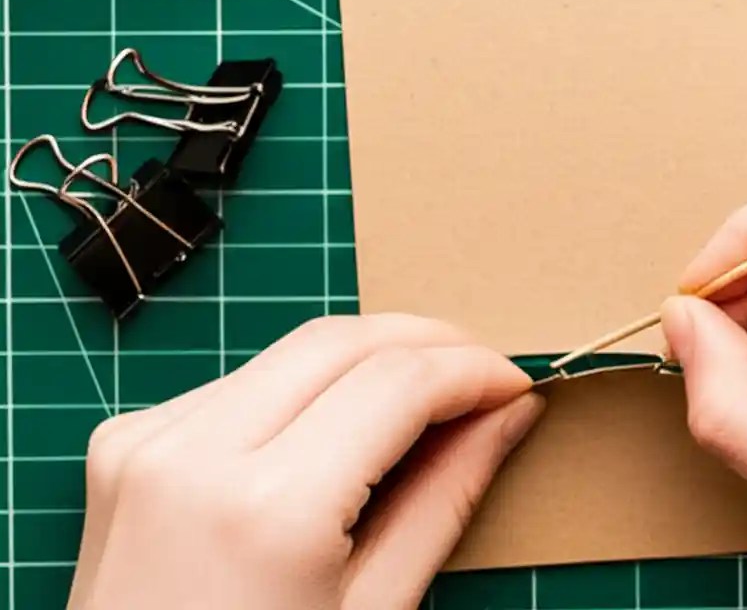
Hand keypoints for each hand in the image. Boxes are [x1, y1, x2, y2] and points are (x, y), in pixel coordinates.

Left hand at [67, 314, 543, 609]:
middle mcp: (196, 454)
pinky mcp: (126, 443)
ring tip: (424, 400)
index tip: (515, 384)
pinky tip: (337, 428)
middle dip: (429, 342)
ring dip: (369, 360)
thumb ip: (444, 500)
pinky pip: (239, 383)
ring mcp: (149, 441)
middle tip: (485, 375)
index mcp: (269, 510)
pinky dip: (304, 389)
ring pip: (291, 351)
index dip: (472, 371)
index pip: (397, 383)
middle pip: (342, 341)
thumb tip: (506, 417)